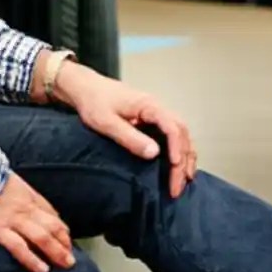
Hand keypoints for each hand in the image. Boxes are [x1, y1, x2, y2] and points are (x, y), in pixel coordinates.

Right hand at [0, 173, 73, 271]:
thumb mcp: (11, 182)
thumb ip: (21, 194)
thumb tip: (28, 204)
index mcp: (29, 196)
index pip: (51, 214)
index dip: (61, 229)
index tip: (66, 239)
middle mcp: (26, 208)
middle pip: (52, 227)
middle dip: (64, 243)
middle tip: (71, 258)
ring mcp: (14, 218)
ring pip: (42, 237)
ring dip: (56, 252)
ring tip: (65, 264)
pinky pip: (19, 247)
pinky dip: (32, 259)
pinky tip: (42, 269)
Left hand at [53, 64, 196, 198]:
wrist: (85, 88)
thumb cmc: (94, 103)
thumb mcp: (107, 122)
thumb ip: (130, 137)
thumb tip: (155, 153)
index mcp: (150, 106)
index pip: (172, 127)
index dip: (177, 147)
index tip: (176, 166)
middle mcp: (158, 108)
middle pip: (181, 133)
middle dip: (184, 159)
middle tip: (179, 184)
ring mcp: (156, 114)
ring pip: (181, 134)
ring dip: (186, 156)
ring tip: (185, 179)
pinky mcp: (152, 120)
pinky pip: (172, 135)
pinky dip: (179, 150)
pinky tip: (178, 165)